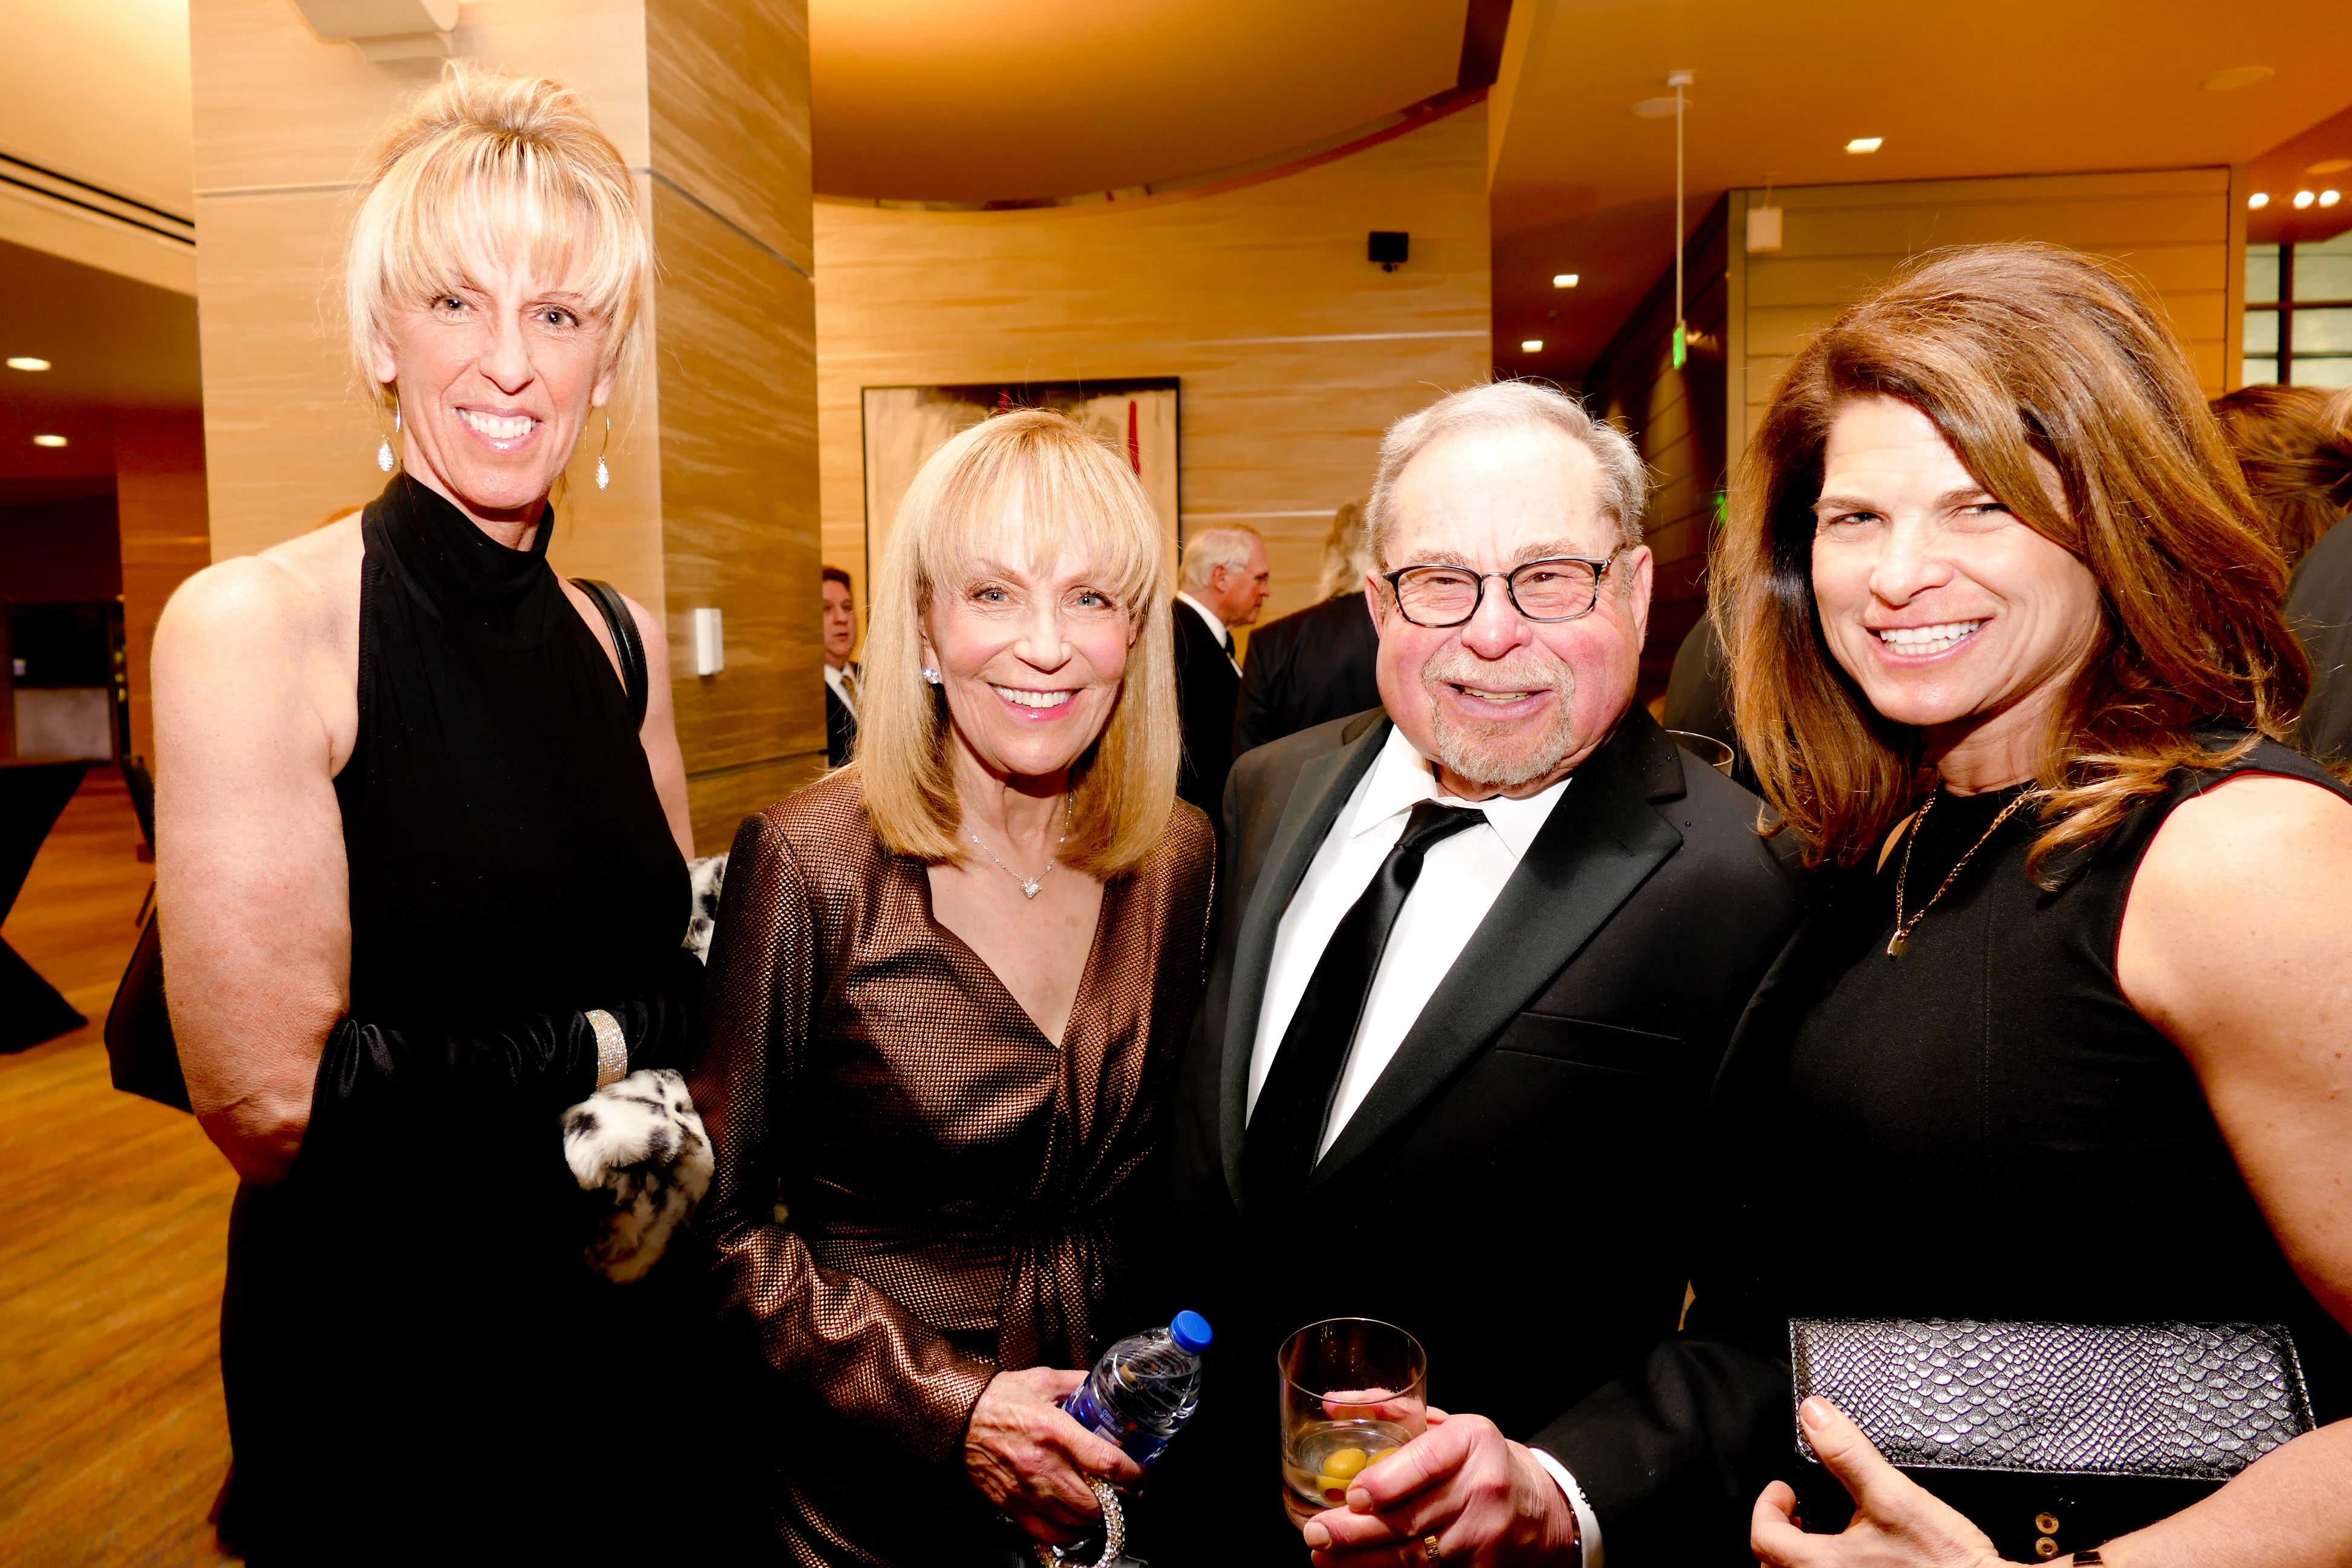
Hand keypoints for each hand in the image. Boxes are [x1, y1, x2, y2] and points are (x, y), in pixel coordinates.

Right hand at [964, 1366, 1143, 1547]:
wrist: (953, 1418)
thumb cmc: (994, 1399)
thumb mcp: (1041, 1380)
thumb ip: (1075, 1382)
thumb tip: (1100, 1383)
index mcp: (1055, 1431)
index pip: (1107, 1462)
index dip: (1134, 1474)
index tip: (1141, 1474)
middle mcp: (1043, 1467)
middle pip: (1096, 1502)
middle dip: (1119, 1500)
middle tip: (1126, 1491)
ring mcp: (1027, 1491)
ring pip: (1076, 1521)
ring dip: (1096, 1516)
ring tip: (1103, 1503)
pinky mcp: (1013, 1507)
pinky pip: (1049, 1533)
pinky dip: (1069, 1532)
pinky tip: (1075, 1522)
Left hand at [1301, 1407, 1580, 1565]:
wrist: (1540, 1508)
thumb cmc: (1479, 1460)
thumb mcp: (1447, 1426)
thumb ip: (1391, 1412)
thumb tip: (1332, 1404)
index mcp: (1471, 1442)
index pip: (1426, 1463)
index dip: (1386, 1483)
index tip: (1351, 1496)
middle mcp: (1482, 1489)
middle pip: (1412, 1518)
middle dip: (1356, 1531)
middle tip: (1316, 1533)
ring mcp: (1484, 1536)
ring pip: (1415, 1557)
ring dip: (1363, 1561)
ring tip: (1323, 1558)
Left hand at [1752, 1397, 2008, 1567]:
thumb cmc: (1945, 1560)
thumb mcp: (1894, 1495)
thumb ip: (1849, 1454)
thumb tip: (1815, 1414)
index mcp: (1823, 1565)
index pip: (1764, 1538)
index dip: (1768, 1507)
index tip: (1783, 1491)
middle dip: (1780, 1537)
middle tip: (1798, 1514)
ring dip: (1802, 1559)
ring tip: (1824, 1537)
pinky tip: (1857, 1557)